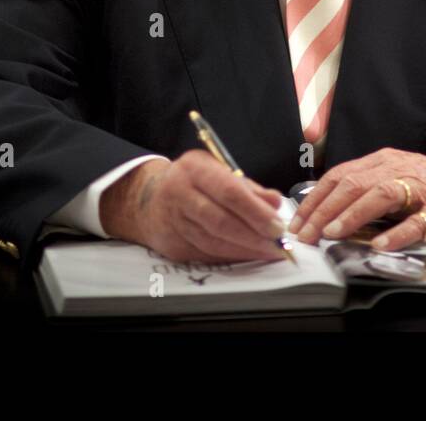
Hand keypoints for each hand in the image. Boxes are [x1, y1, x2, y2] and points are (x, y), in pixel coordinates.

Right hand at [100, 151, 287, 262]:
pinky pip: (206, 254)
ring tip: (268, 252)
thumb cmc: (192, 182)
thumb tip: (275, 203)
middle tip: (278, 245)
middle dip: (253, 236)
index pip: (229, 192)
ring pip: (213, 242)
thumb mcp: (218, 171)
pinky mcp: (172, 244)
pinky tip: (247, 255)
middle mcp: (179, 193)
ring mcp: (172, 221)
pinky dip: (230, 256)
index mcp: (194, 168)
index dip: (255, 212)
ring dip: (245, 250)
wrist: (148, 199)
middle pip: (220, 221)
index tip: (277, 226)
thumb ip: (249, 188)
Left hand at [288, 149, 425, 250]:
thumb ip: (366, 190)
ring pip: (381, 195)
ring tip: (333, 233)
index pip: (340, 176)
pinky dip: (397, 233)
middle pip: (354, 184)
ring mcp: (421, 189)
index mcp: (383, 162)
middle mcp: (398, 170)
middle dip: (324, 210)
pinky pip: (417, 220)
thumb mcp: (396, 178)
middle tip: (306, 234)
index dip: (316, 198)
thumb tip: (327, 211)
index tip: (298, 221)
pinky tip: (380, 245)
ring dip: (353, 215)